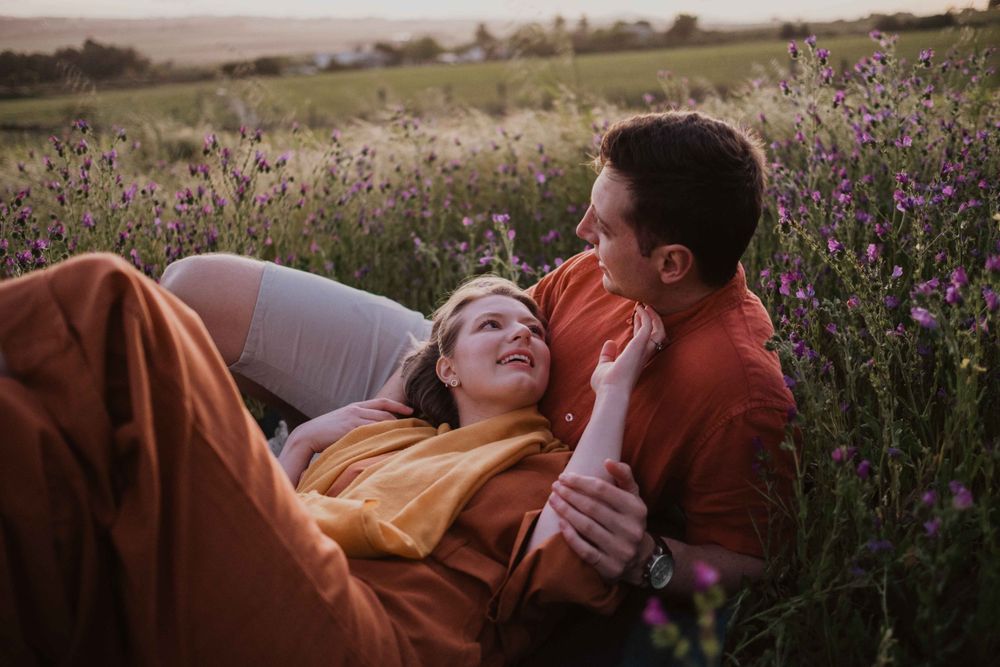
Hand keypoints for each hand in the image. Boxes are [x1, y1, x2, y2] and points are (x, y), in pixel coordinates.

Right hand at [290, 398, 412, 454]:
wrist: (307, 435)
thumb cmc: (324, 433)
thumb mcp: (342, 422)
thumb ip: (356, 423)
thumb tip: (369, 432)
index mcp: (356, 407)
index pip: (382, 403)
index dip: (398, 406)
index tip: (411, 411)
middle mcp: (357, 409)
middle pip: (386, 415)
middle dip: (400, 422)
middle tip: (413, 431)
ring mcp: (354, 418)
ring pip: (382, 422)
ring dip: (395, 430)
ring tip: (406, 438)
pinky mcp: (351, 428)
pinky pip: (373, 431)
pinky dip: (384, 436)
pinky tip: (391, 443)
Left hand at [549, 460, 647, 580]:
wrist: (639, 557)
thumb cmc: (629, 518)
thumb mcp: (633, 496)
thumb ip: (624, 475)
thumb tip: (607, 461)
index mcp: (636, 509)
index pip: (603, 490)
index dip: (580, 482)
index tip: (564, 476)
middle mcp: (631, 530)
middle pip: (592, 507)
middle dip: (569, 494)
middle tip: (555, 486)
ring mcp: (621, 550)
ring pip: (586, 527)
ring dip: (565, 511)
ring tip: (553, 499)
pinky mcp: (610, 567)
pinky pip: (584, 550)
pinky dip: (570, 535)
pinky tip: (559, 522)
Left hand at [590, 305, 664, 392]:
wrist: (609, 392)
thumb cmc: (606, 385)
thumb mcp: (604, 366)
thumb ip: (608, 355)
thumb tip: (610, 342)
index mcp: (636, 360)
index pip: (642, 340)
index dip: (640, 326)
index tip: (637, 314)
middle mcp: (643, 355)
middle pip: (653, 334)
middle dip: (649, 319)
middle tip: (643, 306)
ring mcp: (642, 351)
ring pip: (657, 330)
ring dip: (652, 317)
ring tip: (644, 304)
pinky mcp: (639, 346)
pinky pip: (647, 327)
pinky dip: (646, 317)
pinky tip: (640, 308)